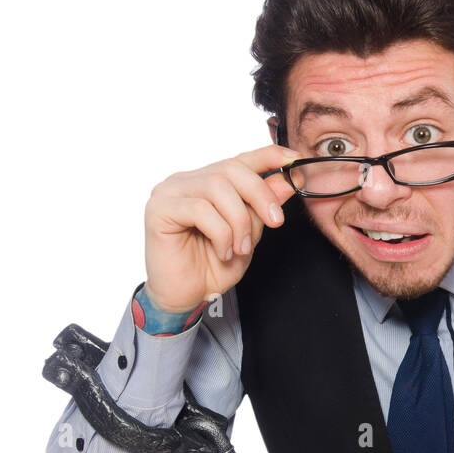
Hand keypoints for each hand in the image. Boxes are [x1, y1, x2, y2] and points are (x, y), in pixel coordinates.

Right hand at [143, 144, 301, 312]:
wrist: (185, 297)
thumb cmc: (211, 266)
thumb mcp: (248, 236)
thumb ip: (262, 208)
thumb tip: (287, 181)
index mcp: (209, 182)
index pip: (240, 160)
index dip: (268, 156)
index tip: (294, 160)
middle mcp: (188, 181)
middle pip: (231, 170)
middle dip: (261, 194)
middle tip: (276, 222)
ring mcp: (170, 192)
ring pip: (217, 187)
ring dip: (239, 221)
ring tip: (240, 248)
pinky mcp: (159, 209)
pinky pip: (200, 209)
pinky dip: (220, 233)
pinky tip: (222, 252)